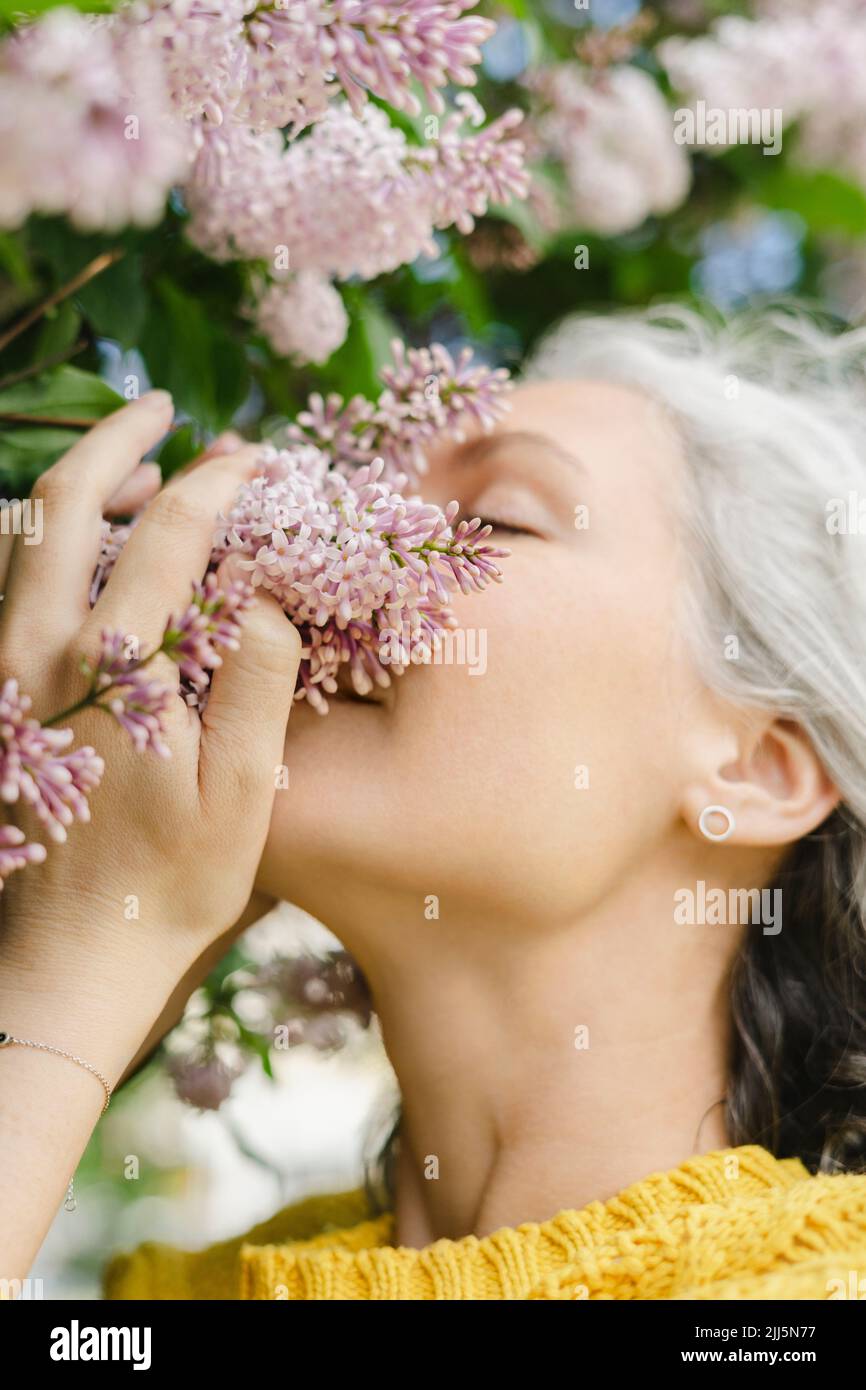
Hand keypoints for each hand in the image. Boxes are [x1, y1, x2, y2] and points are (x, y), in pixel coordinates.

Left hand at [0, 392, 300, 1020]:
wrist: (67, 960)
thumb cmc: (167, 885)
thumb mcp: (244, 795)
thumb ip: (259, 683)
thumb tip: (270, 597)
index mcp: (116, 671)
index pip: (172, 537)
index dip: (217, 485)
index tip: (254, 463)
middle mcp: (42, 656)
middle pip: (62, 505)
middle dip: (115, 441)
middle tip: (163, 410)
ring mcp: (5, 676)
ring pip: (21, 540)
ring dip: (76, 488)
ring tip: (133, 473)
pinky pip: (5, 589)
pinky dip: (43, 544)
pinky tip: (85, 553)